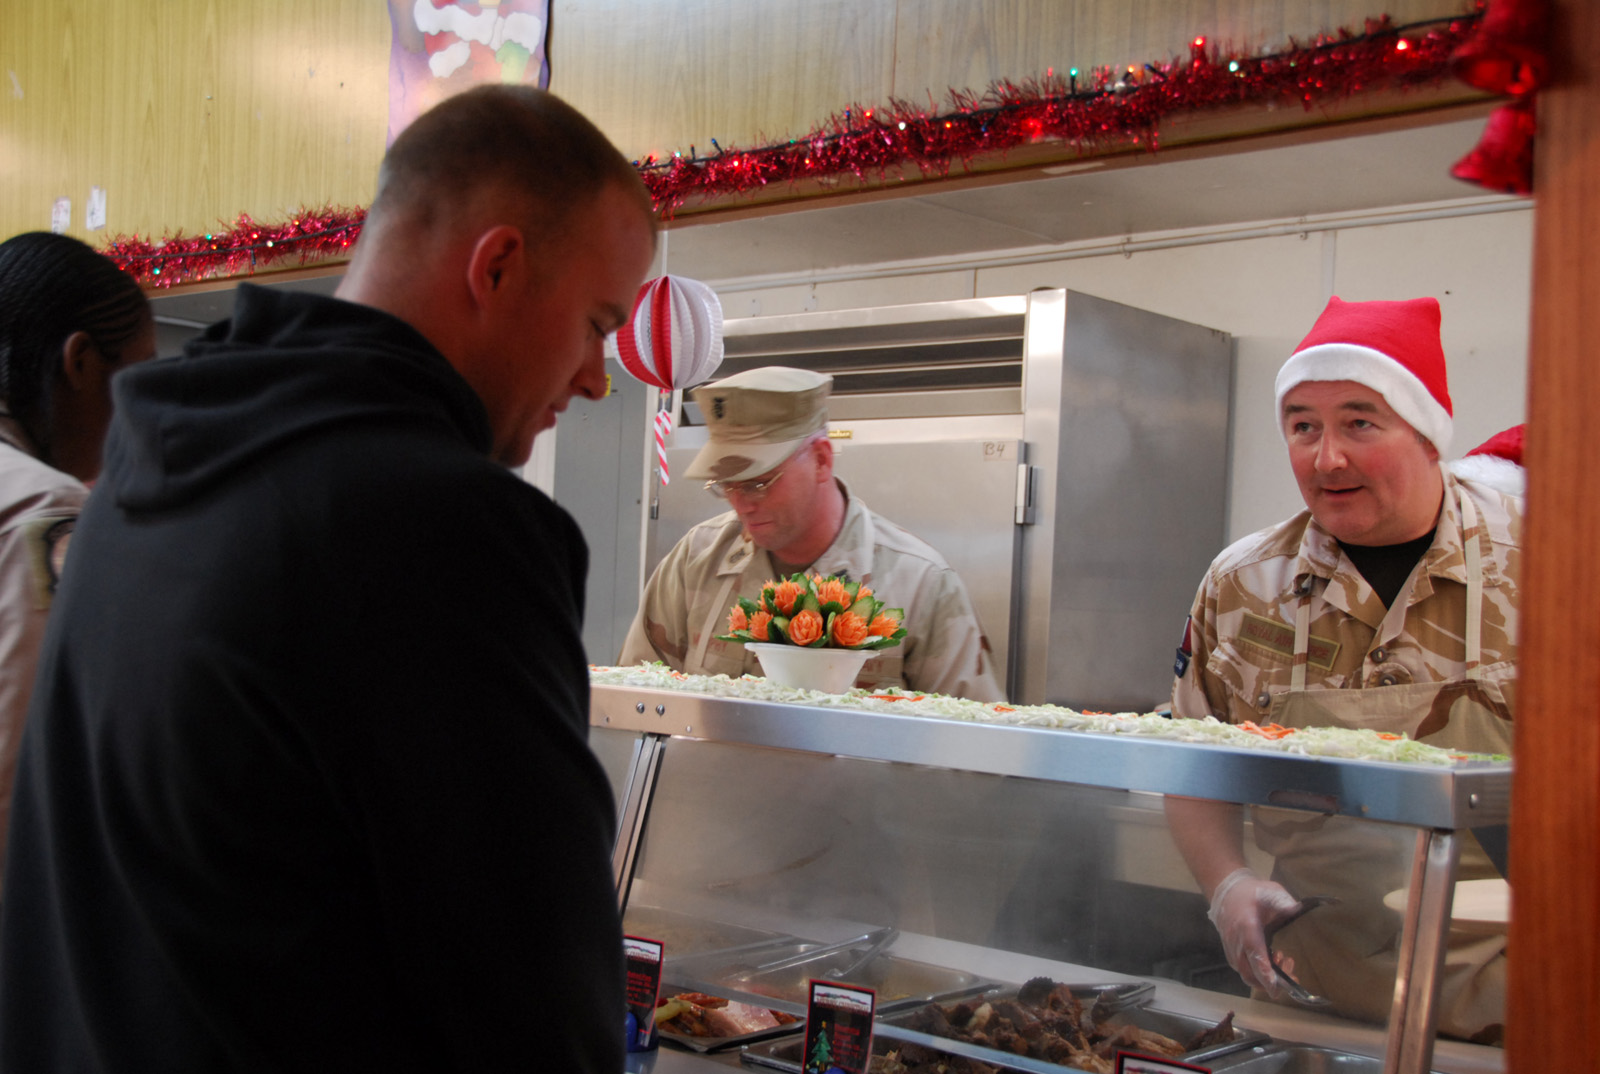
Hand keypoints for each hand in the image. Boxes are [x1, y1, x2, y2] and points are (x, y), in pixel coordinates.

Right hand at [1207, 867, 1301, 998]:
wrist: (1226, 890)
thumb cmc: (1251, 892)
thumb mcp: (1269, 891)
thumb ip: (1283, 900)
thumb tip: (1297, 909)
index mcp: (1247, 926)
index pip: (1254, 953)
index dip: (1265, 972)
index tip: (1277, 987)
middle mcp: (1236, 940)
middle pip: (1249, 971)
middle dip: (1270, 982)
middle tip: (1292, 974)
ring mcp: (1231, 947)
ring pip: (1245, 973)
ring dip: (1264, 978)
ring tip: (1283, 962)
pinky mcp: (1230, 951)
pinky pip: (1242, 969)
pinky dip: (1257, 973)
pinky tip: (1271, 961)